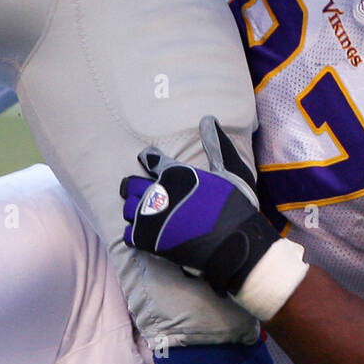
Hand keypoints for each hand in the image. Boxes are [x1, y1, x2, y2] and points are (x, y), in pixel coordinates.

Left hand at [120, 117, 307, 320]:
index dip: (149, 159)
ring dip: (134, 210)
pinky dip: (134, 233)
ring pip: (128, 208)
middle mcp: (157, 191)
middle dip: (135, 187)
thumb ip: (215, 145)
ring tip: (144, 213)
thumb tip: (208, 118)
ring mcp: (150, 216)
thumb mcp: (229, 171)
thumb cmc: (235, 207)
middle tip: (142, 192)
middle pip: (131, 184)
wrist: (233, 244)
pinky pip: (128, 233)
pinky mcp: (148, 240)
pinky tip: (143, 234)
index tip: (148, 160)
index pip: (150, 159)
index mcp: (175, 172)